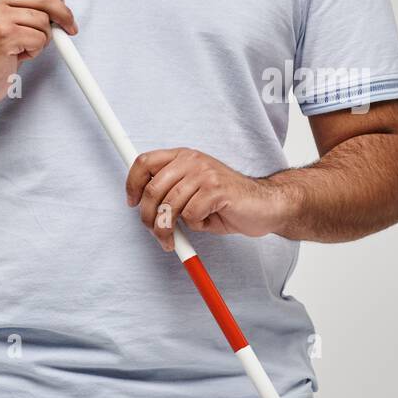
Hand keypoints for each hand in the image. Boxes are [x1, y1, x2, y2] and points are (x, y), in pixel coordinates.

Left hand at [125, 148, 289, 250]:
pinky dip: (195, 226)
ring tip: (173, 240)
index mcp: (184, 157)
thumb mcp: (193, 191)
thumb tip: (141, 205)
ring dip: (167, 230)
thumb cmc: (227, 202)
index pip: (145, 162)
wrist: (265, 205)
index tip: (132, 203)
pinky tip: (207, 222)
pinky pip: (191, 215)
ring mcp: (205, 173)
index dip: (132, 184)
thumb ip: (171, 192)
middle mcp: (192, 160)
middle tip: (156, 233)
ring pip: (169, 205)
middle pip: (153, 188)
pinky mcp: (217, 189)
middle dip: (149, 217)